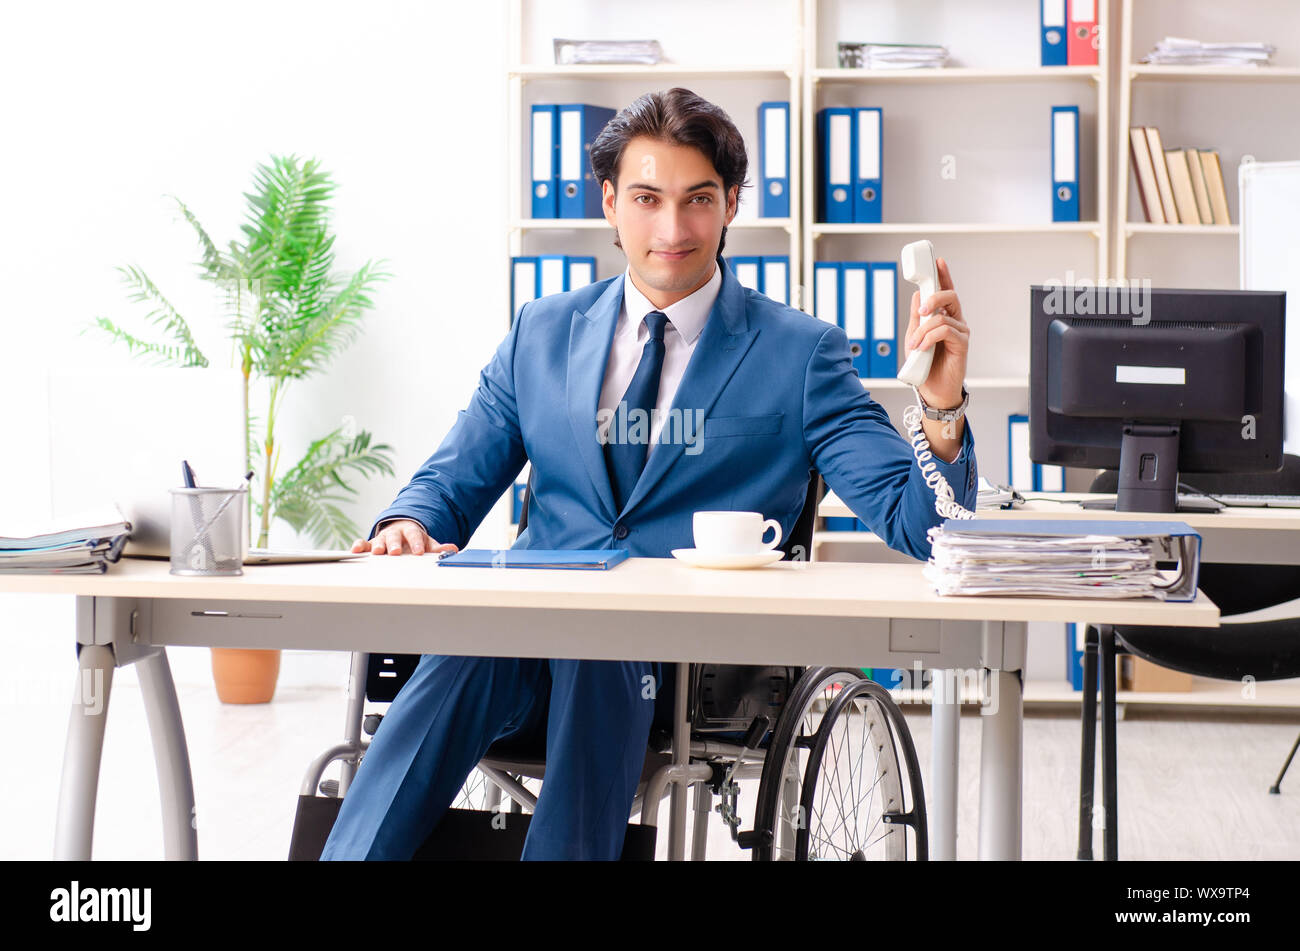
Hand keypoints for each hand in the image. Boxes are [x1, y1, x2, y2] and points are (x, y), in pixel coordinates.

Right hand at [353, 519, 458, 556]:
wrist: (401, 532)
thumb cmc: (414, 540)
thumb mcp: (427, 542)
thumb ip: (438, 548)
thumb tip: (453, 549)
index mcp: (410, 531)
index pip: (414, 535)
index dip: (416, 543)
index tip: (418, 552)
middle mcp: (395, 533)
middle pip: (395, 537)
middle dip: (395, 544)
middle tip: (395, 552)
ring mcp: (382, 538)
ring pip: (379, 540)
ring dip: (377, 546)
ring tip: (376, 552)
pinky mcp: (371, 543)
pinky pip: (363, 544)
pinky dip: (359, 546)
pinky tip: (355, 550)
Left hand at [903, 257, 969, 407]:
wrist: (932, 390)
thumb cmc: (925, 364)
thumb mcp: (914, 336)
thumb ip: (917, 317)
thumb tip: (917, 295)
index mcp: (944, 317)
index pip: (945, 291)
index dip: (943, 275)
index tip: (937, 261)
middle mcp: (955, 321)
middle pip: (950, 296)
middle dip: (933, 297)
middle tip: (921, 311)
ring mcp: (960, 331)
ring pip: (943, 316)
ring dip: (923, 330)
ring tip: (915, 345)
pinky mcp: (962, 343)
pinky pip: (945, 331)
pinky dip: (929, 338)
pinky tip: (922, 348)